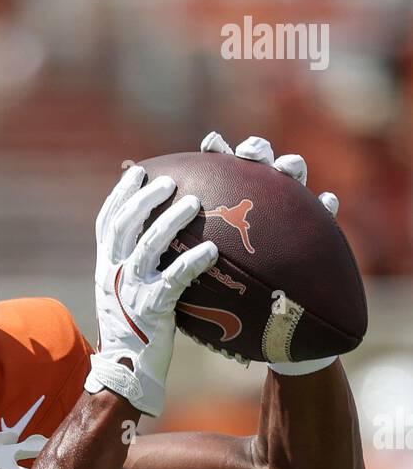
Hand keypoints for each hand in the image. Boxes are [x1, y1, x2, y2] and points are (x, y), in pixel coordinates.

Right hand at [87, 165, 217, 416]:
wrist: (125, 373)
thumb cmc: (133, 335)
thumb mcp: (122, 298)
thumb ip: (132, 270)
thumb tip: (158, 244)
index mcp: (104, 269)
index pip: (106, 224)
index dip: (119, 196)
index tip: (135, 172)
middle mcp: (112, 276)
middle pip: (123, 227)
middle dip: (144, 198)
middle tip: (168, 180)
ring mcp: (130, 292)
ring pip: (147, 247)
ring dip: (170, 221)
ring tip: (193, 202)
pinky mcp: (151, 310)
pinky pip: (174, 280)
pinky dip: (193, 262)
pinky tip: (211, 250)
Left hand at [201, 132, 338, 374]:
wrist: (254, 324)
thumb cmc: (217, 292)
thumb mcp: (191, 265)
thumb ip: (178, 243)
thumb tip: (140, 232)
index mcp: (230, 201)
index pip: (223, 166)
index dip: (219, 149)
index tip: (210, 144)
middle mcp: (259, 199)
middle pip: (261, 162)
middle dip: (256, 150)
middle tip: (248, 153)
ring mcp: (287, 214)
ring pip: (293, 178)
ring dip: (292, 166)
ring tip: (288, 168)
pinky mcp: (314, 233)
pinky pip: (324, 215)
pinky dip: (326, 206)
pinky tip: (327, 201)